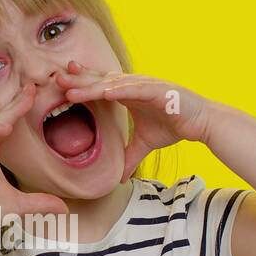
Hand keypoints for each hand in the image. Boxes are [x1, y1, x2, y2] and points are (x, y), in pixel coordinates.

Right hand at [0, 82, 68, 236]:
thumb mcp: (22, 205)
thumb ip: (42, 202)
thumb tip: (65, 208)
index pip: (6, 127)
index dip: (19, 110)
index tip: (34, 94)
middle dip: (14, 106)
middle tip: (30, 88)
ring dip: (1, 119)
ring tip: (18, 111)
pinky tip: (1, 129)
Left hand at [58, 61, 214, 182]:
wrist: (201, 123)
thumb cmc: (174, 125)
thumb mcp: (144, 144)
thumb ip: (129, 157)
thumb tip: (118, 178)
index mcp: (127, 93)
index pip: (99, 86)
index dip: (80, 84)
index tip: (58, 84)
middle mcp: (133, 85)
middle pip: (100, 80)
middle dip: (78, 79)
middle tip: (55, 78)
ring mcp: (145, 85)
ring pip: (113, 83)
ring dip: (92, 85)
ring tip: (71, 88)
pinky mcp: (158, 90)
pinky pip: (136, 89)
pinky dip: (120, 89)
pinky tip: (104, 91)